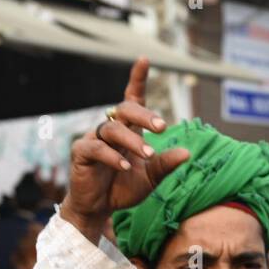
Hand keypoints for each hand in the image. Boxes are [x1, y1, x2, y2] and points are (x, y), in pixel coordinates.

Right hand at [59, 58, 189, 244]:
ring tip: (148, 155)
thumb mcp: (151, 178)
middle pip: (125, 110)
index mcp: (129, 130)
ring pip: (112, 129)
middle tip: (162, 127)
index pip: (132, 99)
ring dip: (133, 142)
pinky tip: (126, 166)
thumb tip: (187, 153)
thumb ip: (165, 165)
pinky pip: (96, 148)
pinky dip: (113, 156)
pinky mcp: (81, 153)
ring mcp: (94, 139)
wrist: (101, 208)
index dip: (137, 79)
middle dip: (144, 115)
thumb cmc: (124, 188)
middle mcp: (111, 129)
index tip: (144, 60)